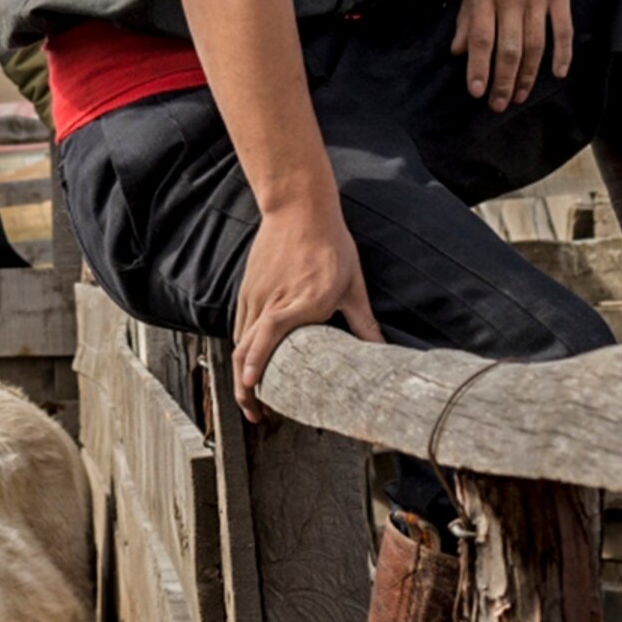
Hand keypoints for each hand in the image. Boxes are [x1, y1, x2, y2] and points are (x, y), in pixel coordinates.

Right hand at [229, 184, 381, 420]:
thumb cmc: (330, 245)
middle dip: (244, 388)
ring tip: (252, 396)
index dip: (255, 369)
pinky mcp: (247, 291)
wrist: (298, 209)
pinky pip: (240, 326)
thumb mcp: (352, 286)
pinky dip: (242, 350)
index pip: (265, 341)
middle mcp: (271, 303)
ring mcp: (255, 297)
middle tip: (255, 413)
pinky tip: (251, 363)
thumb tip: (382, 353)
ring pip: (239, 342)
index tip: (252, 392)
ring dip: (242, 373)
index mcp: (300, 304)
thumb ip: (364, 324)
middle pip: (244, 351)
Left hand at [450, 0, 572, 111]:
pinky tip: (557, 75)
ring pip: (535, 44)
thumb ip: (467, 17)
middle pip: (509, 48)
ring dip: (527, 75)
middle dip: (502, 81)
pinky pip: (563, 29)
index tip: (476, 92)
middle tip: (498, 106)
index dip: (478, 68)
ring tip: (518, 97)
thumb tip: (457, 53)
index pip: (481, 38)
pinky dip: (562, 53)